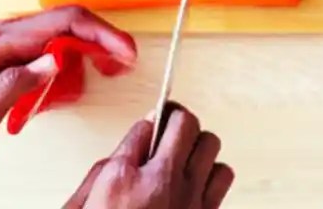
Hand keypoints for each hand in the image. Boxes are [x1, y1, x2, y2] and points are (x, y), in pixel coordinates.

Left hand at [0, 7, 136, 207]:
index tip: (123, 51)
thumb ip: (13, 86)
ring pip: (53, 35)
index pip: (49, 26)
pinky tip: (77, 79)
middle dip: (96, 39)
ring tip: (109, 68)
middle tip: (126, 59)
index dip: (93, 35)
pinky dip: (67, 62)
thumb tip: (53, 59)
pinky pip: (43, 50)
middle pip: (55, 23)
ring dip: (84, 49)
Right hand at [64, 105, 234, 208]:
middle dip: (176, 121)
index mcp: (122, 182)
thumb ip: (100, 176)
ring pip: (211, 146)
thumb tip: (126, 149)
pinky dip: (212, 175)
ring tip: (183, 157)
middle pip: (186, 124)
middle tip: (168, 127)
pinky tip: (196, 183)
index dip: (146, 123)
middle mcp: (162, 185)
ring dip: (197, 147)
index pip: (144, 126)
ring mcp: (190, 201)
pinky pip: (222, 178)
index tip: (148, 126)